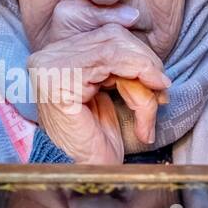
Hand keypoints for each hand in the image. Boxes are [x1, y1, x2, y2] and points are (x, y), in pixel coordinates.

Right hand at [27, 17, 169, 164]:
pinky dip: (139, 76)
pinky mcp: (58, 78)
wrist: (84, 172)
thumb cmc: (96, 138)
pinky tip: (151, 96)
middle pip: (110, 37)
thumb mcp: (111, 90)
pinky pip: (111, 60)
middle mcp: (45, 57)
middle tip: (162, 87)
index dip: (139, 52)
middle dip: (144, 62)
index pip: (105, 35)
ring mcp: (48, 66)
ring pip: (114, 48)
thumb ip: (122, 65)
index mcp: (55, 57)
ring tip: (155, 100)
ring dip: (143, 73)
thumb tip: (152, 57)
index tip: (160, 76)